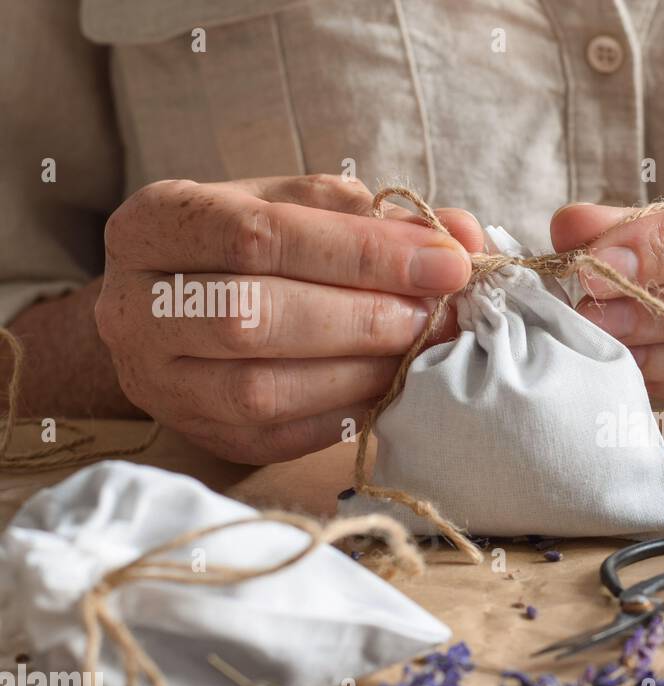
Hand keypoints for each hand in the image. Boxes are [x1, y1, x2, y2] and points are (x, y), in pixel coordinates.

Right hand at [95, 174, 481, 463]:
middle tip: (439, 313)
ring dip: (363, 370)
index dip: (363, 252)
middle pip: (255, 316)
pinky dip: (350, 410)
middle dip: (365, 316)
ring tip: (424, 348)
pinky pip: (283, 436)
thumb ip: (372, 216)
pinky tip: (394, 384)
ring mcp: (163, 383)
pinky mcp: (204, 436)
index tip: (447, 261)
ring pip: (263, 389)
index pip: (260, 236)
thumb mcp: (293, 207)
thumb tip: (462, 235)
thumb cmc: (244, 250)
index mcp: (156, 224)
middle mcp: (137, 308)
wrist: (173, 318)